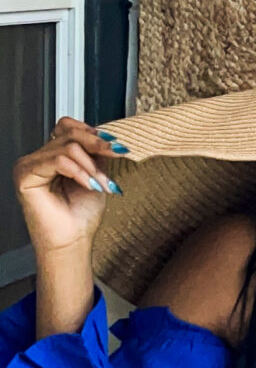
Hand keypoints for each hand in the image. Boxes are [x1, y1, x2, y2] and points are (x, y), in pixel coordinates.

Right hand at [14, 118, 122, 261]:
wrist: (73, 241)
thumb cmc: (81, 215)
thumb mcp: (96, 172)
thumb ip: (96, 151)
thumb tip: (109, 134)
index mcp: (53, 154)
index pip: (69, 126)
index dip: (94, 132)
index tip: (117, 145)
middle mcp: (39, 157)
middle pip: (70, 132)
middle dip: (98, 145)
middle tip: (117, 154)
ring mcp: (30, 164)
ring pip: (67, 146)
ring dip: (91, 166)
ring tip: (100, 184)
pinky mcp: (25, 174)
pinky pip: (58, 160)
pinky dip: (78, 171)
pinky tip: (88, 185)